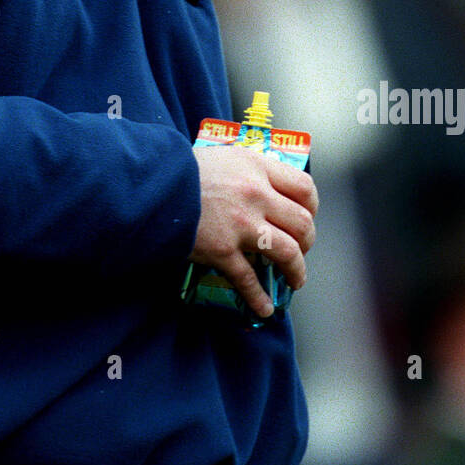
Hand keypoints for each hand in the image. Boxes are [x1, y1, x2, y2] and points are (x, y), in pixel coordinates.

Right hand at [188, 144, 317, 319]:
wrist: (153, 186)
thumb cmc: (184, 169)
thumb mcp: (223, 156)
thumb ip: (246, 170)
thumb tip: (263, 186)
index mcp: (257, 167)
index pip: (304, 188)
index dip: (311, 206)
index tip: (307, 216)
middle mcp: (256, 194)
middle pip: (302, 223)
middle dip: (307, 241)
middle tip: (301, 248)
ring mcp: (242, 225)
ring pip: (287, 252)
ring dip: (296, 271)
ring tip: (294, 280)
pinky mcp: (223, 251)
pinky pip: (249, 280)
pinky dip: (260, 298)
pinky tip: (264, 308)